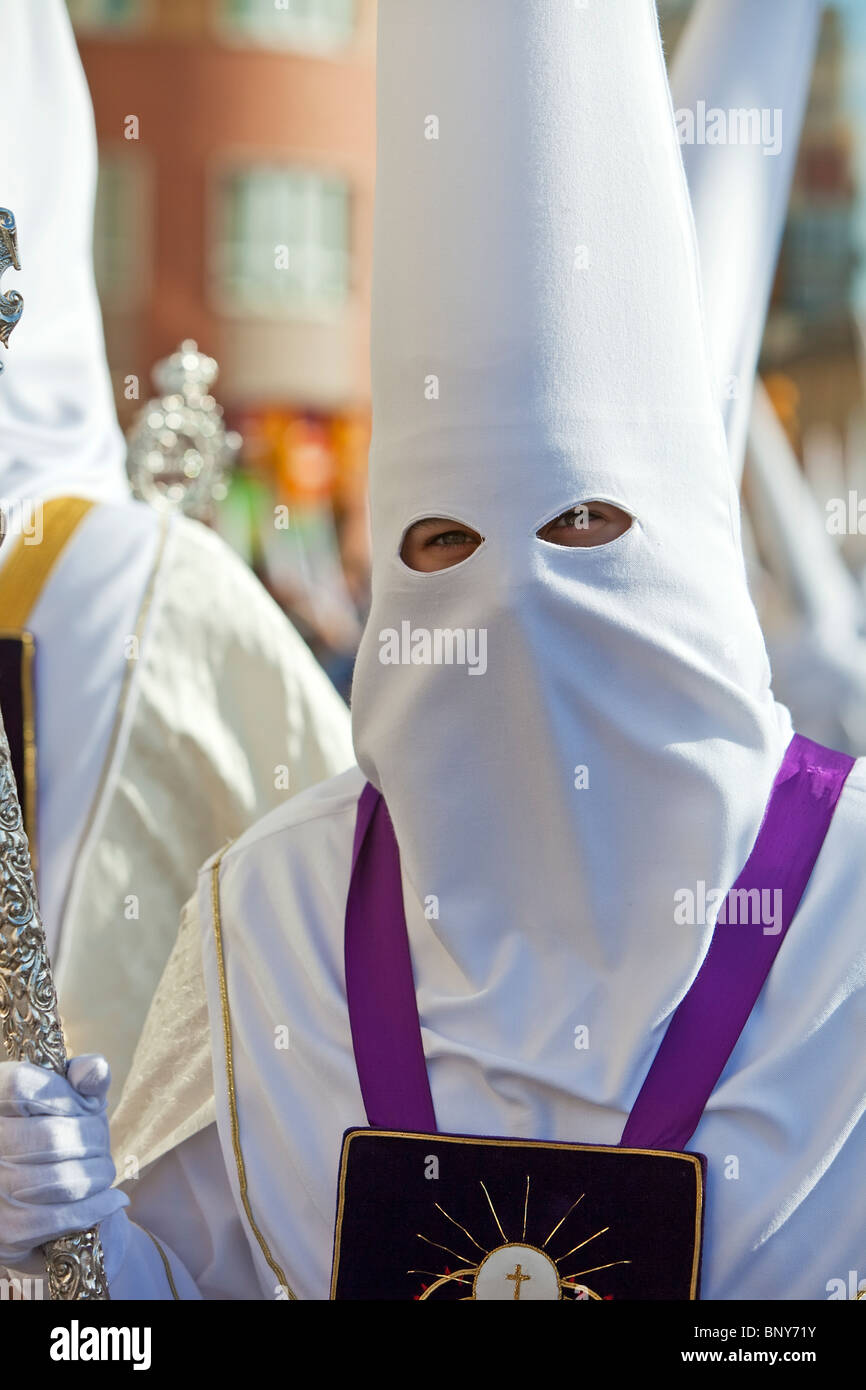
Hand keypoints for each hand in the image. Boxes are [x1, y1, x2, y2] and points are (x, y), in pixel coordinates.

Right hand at [0, 1055, 127, 1261]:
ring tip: (102, 1173)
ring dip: (97, 1176)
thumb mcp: (77, 1100)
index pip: (20, 1086)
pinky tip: (111, 1200)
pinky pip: (61, 1216)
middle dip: (92, 1142)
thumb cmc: (68, 1136)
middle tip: (100, 1147)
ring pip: (60, 1178)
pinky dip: (96, 1207)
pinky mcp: (6, 1232)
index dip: (61, 1095)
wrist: (55, 1202)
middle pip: (50, 1136)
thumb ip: (85, 1078)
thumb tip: (93, 1070)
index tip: (85, 1105)